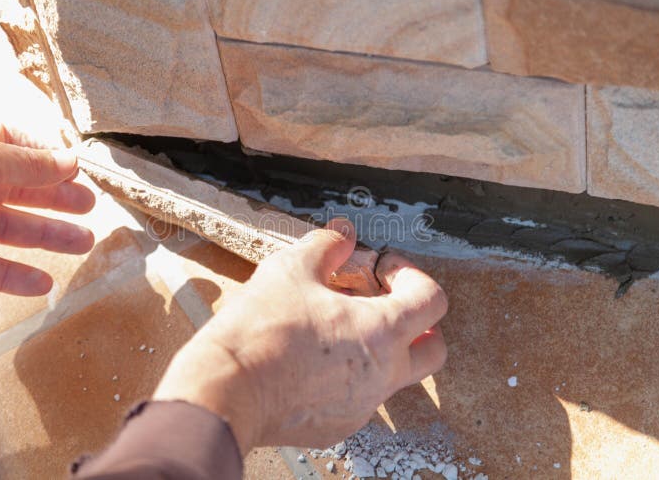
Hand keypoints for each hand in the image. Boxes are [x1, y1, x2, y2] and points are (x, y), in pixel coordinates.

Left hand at [0, 113, 94, 294]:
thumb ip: (27, 165)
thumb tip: (70, 161)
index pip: (11, 145)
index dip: (45, 159)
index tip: (76, 171)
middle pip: (13, 189)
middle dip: (53, 199)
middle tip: (89, 209)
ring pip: (4, 229)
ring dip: (44, 237)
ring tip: (82, 244)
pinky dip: (11, 275)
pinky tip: (42, 282)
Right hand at [154, 218, 447, 453]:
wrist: (225, 389)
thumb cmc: (260, 332)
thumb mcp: (291, 269)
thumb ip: (326, 245)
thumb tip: (342, 234)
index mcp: (382, 331)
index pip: (432, 300)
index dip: (411, 275)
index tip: (383, 269)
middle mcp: (383, 373)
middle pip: (433, 348)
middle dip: (419, 324)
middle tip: (385, 304)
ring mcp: (363, 404)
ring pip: (395, 374)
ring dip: (381, 348)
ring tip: (339, 327)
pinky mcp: (339, 424)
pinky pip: (360, 396)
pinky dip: (351, 375)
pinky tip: (315, 358)